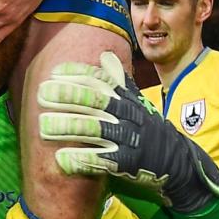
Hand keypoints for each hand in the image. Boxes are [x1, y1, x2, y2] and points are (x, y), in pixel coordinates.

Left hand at [37, 52, 218, 211]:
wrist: (177, 162)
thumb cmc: (148, 129)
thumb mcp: (137, 102)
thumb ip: (119, 81)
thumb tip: (105, 55)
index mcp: (127, 99)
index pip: (102, 81)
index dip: (78, 74)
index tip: (55, 72)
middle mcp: (128, 115)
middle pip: (96, 101)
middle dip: (68, 95)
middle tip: (42, 93)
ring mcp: (129, 139)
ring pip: (96, 129)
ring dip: (68, 127)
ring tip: (43, 126)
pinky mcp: (128, 164)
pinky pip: (102, 161)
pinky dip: (81, 160)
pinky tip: (61, 159)